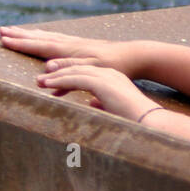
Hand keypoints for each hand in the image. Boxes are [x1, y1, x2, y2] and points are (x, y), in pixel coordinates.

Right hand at [0, 26, 144, 77]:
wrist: (136, 56)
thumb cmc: (116, 66)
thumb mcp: (93, 70)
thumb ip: (70, 68)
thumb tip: (47, 67)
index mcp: (69, 50)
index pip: (39, 46)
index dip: (20, 43)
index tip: (3, 39)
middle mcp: (70, 44)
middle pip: (39, 37)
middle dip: (20, 35)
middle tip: (1, 30)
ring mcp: (76, 42)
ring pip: (47, 36)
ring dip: (30, 33)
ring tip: (16, 30)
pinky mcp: (82, 44)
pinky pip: (56, 38)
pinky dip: (44, 36)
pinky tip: (43, 36)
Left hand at [36, 64, 158, 120]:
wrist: (149, 122)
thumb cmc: (134, 120)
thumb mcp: (113, 109)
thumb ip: (102, 104)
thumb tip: (92, 104)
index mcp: (113, 79)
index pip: (85, 74)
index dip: (68, 77)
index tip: (52, 84)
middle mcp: (110, 74)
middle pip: (78, 68)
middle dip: (58, 73)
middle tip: (41, 80)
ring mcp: (107, 77)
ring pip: (75, 72)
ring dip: (55, 77)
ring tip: (40, 83)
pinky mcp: (103, 83)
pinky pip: (77, 79)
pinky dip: (61, 81)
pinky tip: (49, 85)